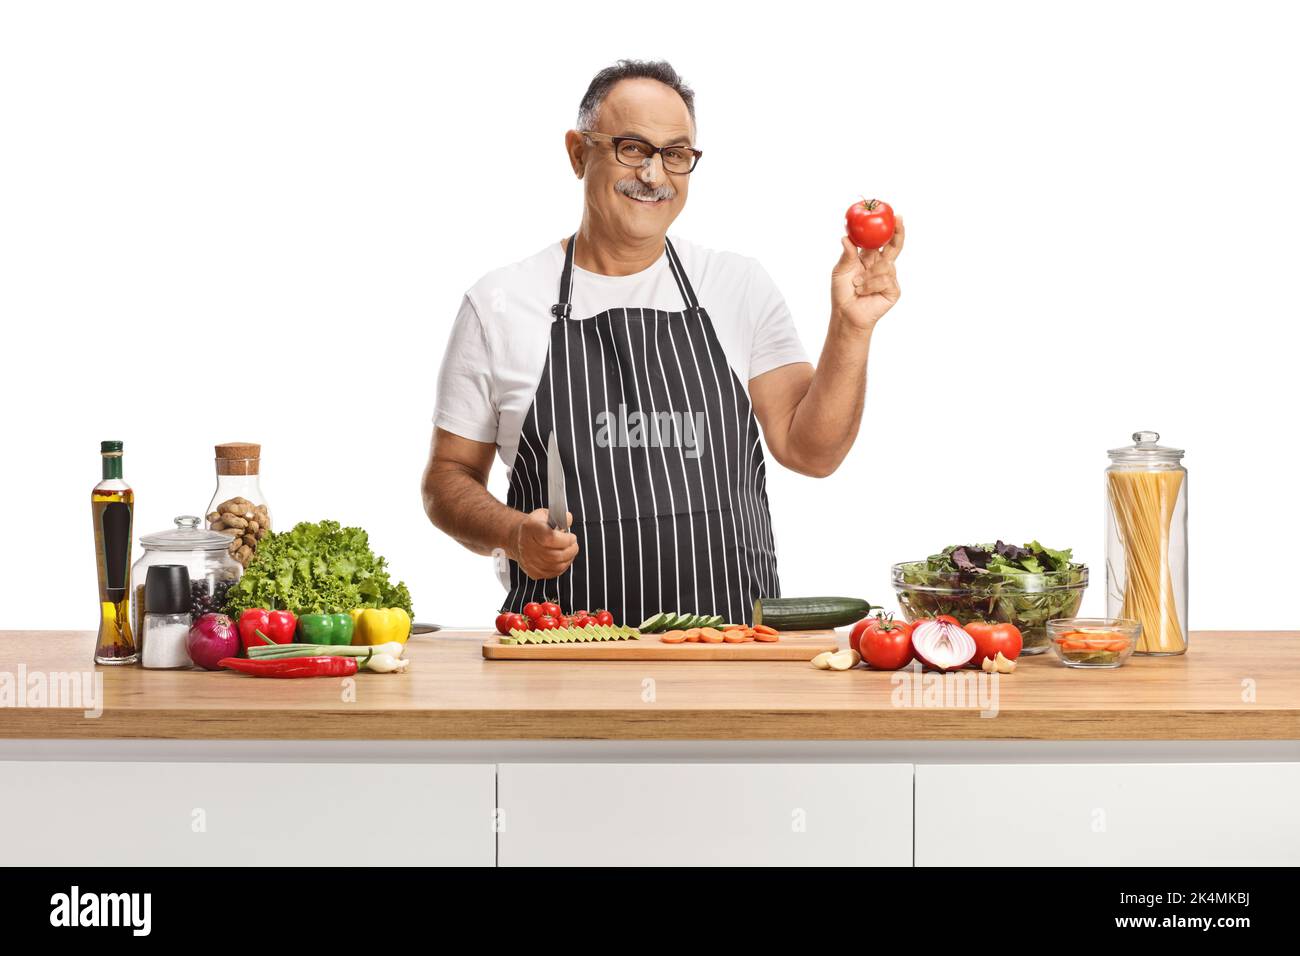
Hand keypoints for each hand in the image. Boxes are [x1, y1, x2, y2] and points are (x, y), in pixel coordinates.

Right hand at [510, 508, 578, 579]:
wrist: (519, 539)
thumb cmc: (534, 526)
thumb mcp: (544, 514)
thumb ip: (559, 516)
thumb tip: (569, 519)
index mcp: (531, 529)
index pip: (551, 538)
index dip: (566, 540)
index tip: (572, 537)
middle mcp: (528, 546)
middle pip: (556, 555)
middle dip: (571, 550)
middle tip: (573, 544)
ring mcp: (530, 562)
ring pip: (557, 565)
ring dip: (569, 558)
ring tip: (570, 550)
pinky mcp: (533, 572)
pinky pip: (554, 573)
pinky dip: (563, 566)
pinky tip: (563, 558)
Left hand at [831, 215, 904, 331]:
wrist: (846, 314)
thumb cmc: (842, 292)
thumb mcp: (841, 271)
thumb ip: (847, 255)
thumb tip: (845, 237)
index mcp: (869, 258)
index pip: (882, 240)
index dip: (888, 228)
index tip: (894, 215)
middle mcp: (882, 266)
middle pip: (895, 247)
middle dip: (898, 234)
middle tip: (899, 221)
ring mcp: (889, 278)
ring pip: (886, 265)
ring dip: (868, 275)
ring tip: (856, 284)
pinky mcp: (893, 290)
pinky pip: (885, 280)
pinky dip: (870, 285)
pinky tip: (862, 292)